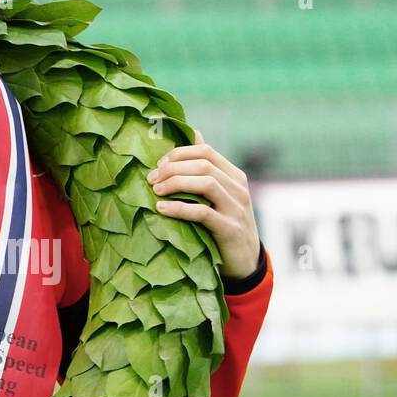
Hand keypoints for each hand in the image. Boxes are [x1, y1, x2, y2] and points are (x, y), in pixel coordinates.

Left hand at [147, 129, 261, 279]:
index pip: (206, 151)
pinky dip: (180, 208)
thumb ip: (207, 168)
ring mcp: (236, 208)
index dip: (179, 154)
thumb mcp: (220, 196)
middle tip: (151, 179)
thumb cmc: (225, 225)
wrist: (245, 263)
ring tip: (155, 191)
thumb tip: (194, 133)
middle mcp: (238, 188)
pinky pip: (203, 212)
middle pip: (203, 165)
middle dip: (172, 168)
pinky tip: (162, 208)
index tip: (158, 165)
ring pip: (206, 183)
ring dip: (175, 183)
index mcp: (234, 176)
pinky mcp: (229, 229)